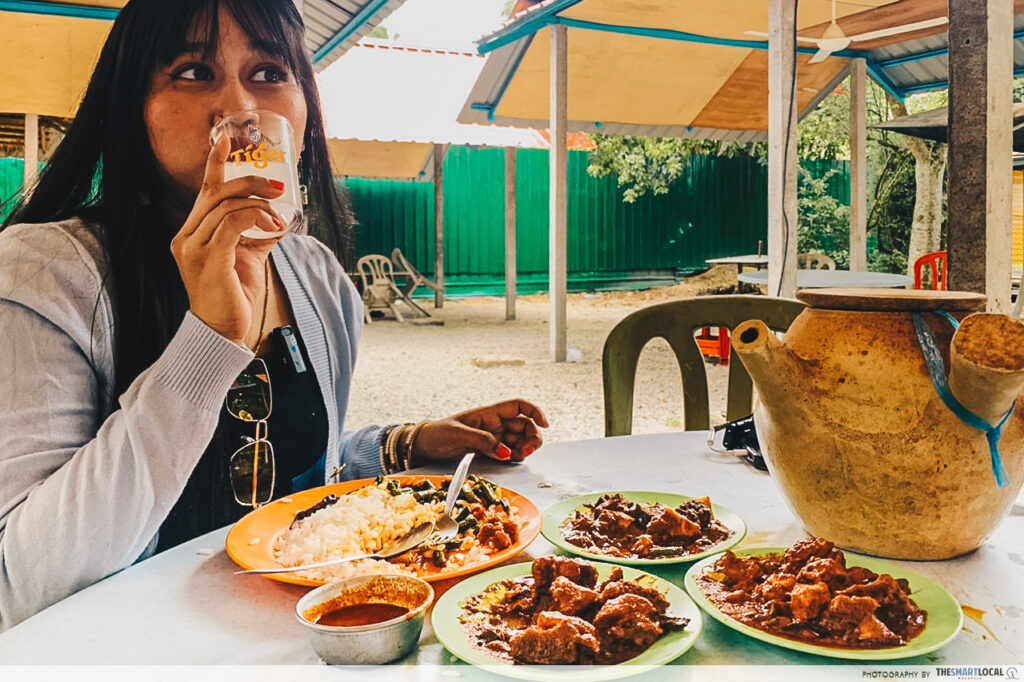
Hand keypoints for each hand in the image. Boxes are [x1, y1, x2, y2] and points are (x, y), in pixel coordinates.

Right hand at [171, 134, 286, 344]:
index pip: (203, 192)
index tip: (225, 139)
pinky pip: (233, 224)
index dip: (214, 163)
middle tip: (279, 188)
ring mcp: (193, 247)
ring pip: (227, 207)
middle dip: (251, 183)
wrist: (222, 331)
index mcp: (191, 234)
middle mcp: (186, 237)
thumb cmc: (233, 296)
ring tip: (278, 219)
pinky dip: (257, 219)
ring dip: (260, 207)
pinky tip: (273, 228)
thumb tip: (281, 220)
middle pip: (217, 193)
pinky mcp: (208, 258)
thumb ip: (257, 236)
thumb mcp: (247, 258)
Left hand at [412, 399, 548, 463]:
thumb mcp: (459, 435)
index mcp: (489, 413)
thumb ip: (483, 442)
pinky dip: (514, 457)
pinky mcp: (489, 452)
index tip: (545, 424)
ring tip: (518, 456)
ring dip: (525, 449)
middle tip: (528, 451)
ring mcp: (493, 438)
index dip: (535, 411)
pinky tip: (509, 460)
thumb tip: (505, 452)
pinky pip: (509, 453)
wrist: (423, 446)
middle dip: (532, 436)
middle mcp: (495, 424)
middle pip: (524, 426)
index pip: (519, 405)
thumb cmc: (438, 434)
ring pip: (519, 441)